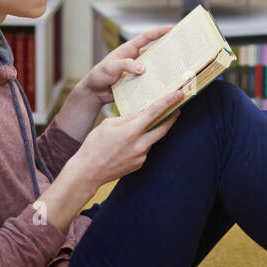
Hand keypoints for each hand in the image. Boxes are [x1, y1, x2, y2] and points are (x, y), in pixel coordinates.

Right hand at [69, 90, 183, 190]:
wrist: (88, 172)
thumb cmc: (94, 146)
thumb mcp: (108, 124)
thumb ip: (128, 118)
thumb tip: (142, 113)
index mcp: (131, 132)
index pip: (154, 112)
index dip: (168, 102)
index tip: (179, 94)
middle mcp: (140, 145)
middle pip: (163, 128)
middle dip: (172, 116)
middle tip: (177, 107)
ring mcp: (141, 156)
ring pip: (153, 138)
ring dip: (154, 130)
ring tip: (147, 123)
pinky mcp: (139, 164)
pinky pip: (145, 148)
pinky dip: (143, 141)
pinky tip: (132, 141)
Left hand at [74, 25, 174, 107]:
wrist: (94, 93)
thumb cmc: (98, 76)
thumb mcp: (109, 67)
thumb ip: (125, 65)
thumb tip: (143, 68)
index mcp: (128, 50)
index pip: (146, 38)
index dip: (158, 32)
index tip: (171, 28)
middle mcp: (135, 59)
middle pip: (154, 52)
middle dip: (166, 50)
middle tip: (181, 50)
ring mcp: (136, 71)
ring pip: (153, 68)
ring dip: (163, 69)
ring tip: (178, 70)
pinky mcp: (137, 83)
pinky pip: (149, 81)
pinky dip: (157, 83)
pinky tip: (166, 87)